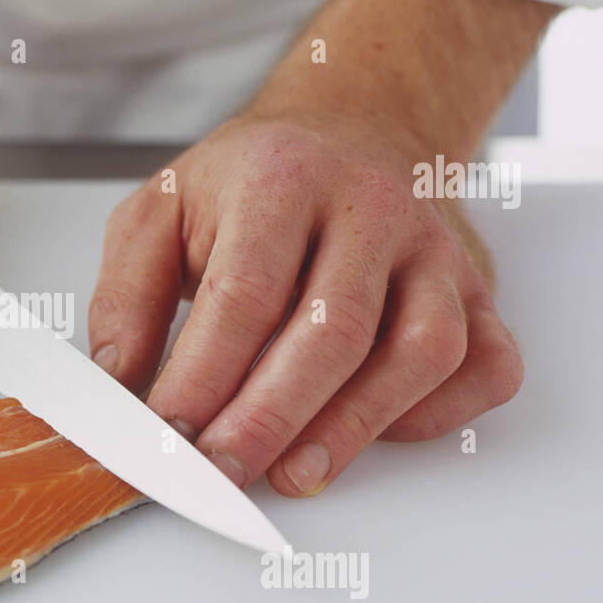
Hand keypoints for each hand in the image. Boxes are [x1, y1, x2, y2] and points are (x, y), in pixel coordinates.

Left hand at [87, 115, 523, 496]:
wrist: (351, 128)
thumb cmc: (251, 185)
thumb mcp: (160, 212)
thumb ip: (126, 298)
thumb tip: (118, 389)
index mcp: (281, 180)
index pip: (244, 291)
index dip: (204, 374)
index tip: (168, 434)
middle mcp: (370, 209)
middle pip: (333, 329)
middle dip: (270, 416)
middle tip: (221, 472)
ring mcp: (434, 251)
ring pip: (420, 351)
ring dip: (354, 425)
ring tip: (293, 474)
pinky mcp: (477, 290)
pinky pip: (483, 365)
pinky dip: (437, 413)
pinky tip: (375, 432)